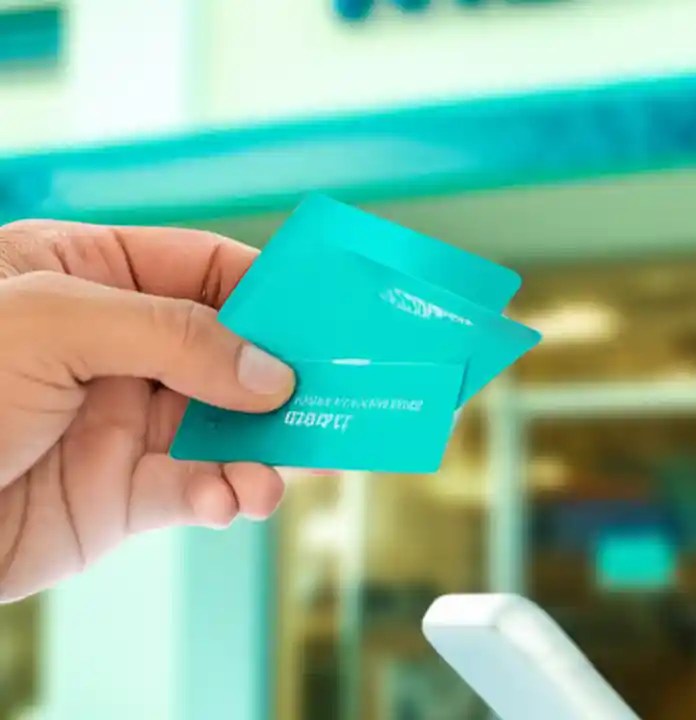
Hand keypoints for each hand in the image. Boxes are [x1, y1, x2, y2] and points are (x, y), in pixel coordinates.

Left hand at [0, 220, 294, 600]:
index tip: (330, 315)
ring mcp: (121, 424)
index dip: (270, 290)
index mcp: (88, 276)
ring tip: (290, 467)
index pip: (204, 269)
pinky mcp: (120, 497)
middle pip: (232, 352)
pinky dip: (228, 497)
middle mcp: (114, 349)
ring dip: (269, 449)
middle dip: (288, 374)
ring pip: (228, 429)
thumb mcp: (53, 323)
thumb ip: (173, 336)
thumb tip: (272, 372)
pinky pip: (198, 492)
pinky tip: (232, 501)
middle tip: (346, 394)